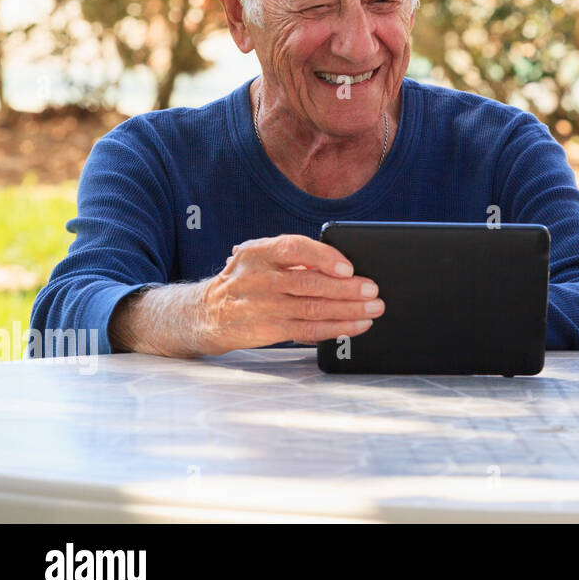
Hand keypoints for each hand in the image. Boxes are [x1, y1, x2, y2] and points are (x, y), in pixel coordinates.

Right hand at [197, 234, 383, 353]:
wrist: (205, 313)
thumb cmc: (246, 280)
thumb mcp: (260, 259)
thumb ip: (296, 259)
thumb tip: (344, 267)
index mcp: (259, 252)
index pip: (294, 249)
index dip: (323, 257)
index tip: (348, 267)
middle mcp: (259, 278)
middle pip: (310, 283)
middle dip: (348, 288)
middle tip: (373, 290)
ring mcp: (262, 306)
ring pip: (314, 309)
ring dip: (349, 310)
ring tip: (373, 308)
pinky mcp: (268, 330)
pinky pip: (309, 330)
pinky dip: (337, 328)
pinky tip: (356, 325)